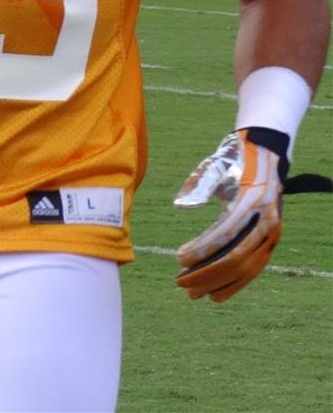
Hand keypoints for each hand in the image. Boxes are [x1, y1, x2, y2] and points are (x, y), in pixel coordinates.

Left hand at [173, 127, 287, 301]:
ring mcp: (272, 234)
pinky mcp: (270, 242)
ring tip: (192, 292)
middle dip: (206, 273)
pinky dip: (235, 284)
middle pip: (236, 257)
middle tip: (180, 282)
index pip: (225, 233)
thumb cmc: (233, 160)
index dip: (202, 249)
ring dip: (218, 283)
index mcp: (253, 200)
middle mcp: (267, 220)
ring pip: (246, 269)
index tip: (179, 258)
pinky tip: (215, 295)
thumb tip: (181, 206)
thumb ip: (199, 185)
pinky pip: (254, 270)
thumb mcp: (215, 166)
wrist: (265, 154)